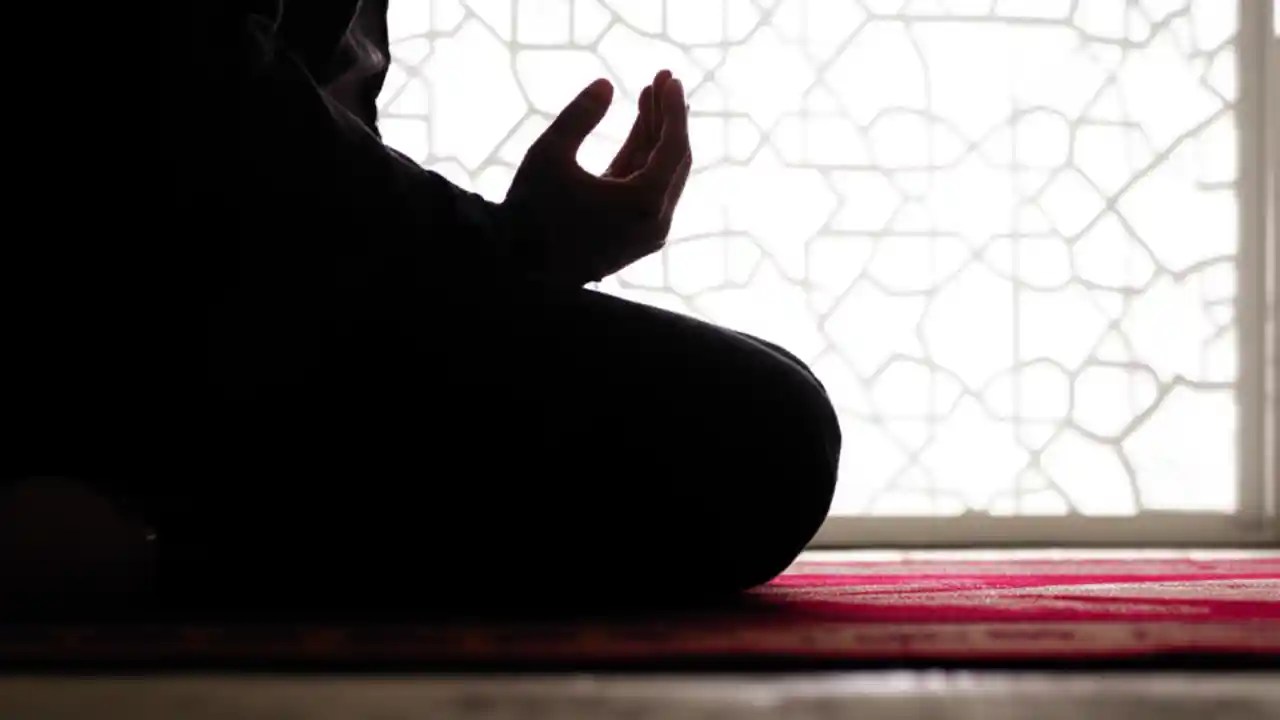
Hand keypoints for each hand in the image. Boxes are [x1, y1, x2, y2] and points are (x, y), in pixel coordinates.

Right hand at [502, 71, 691, 286]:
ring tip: (648, 96)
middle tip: (663, 78)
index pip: (673, 147)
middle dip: (669, 117)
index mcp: (643, 203)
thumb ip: (579, 116)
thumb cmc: (529, 212)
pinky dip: (643, 160)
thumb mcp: (548, 154)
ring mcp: (647, 234)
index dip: (673, 109)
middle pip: (674, 160)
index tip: (670, 78)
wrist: (517, 271)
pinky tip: (638, 128)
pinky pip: (646, 191)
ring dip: (655, 136)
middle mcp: (655, 222)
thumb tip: (606, 84)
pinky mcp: (635, 238)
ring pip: (661, 175)